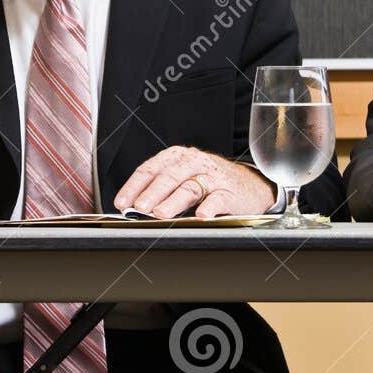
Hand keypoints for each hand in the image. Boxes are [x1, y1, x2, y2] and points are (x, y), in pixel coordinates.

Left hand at [115, 146, 275, 217]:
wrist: (250, 184)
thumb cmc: (210, 182)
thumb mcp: (183, 178)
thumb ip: (161, 190)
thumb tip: (134, 209)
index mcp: (177, 157)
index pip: (150, 169)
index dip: (134, 186)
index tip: (122, 202)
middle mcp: (194, 162)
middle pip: (169, 177)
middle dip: (152, 193)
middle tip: (139, 208)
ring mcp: (213, 176)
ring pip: (190, 187)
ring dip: (174, 201)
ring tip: (161, 214)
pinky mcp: (230, 192)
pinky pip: (218, 199)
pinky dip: (209, 207)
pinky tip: (201, 216)